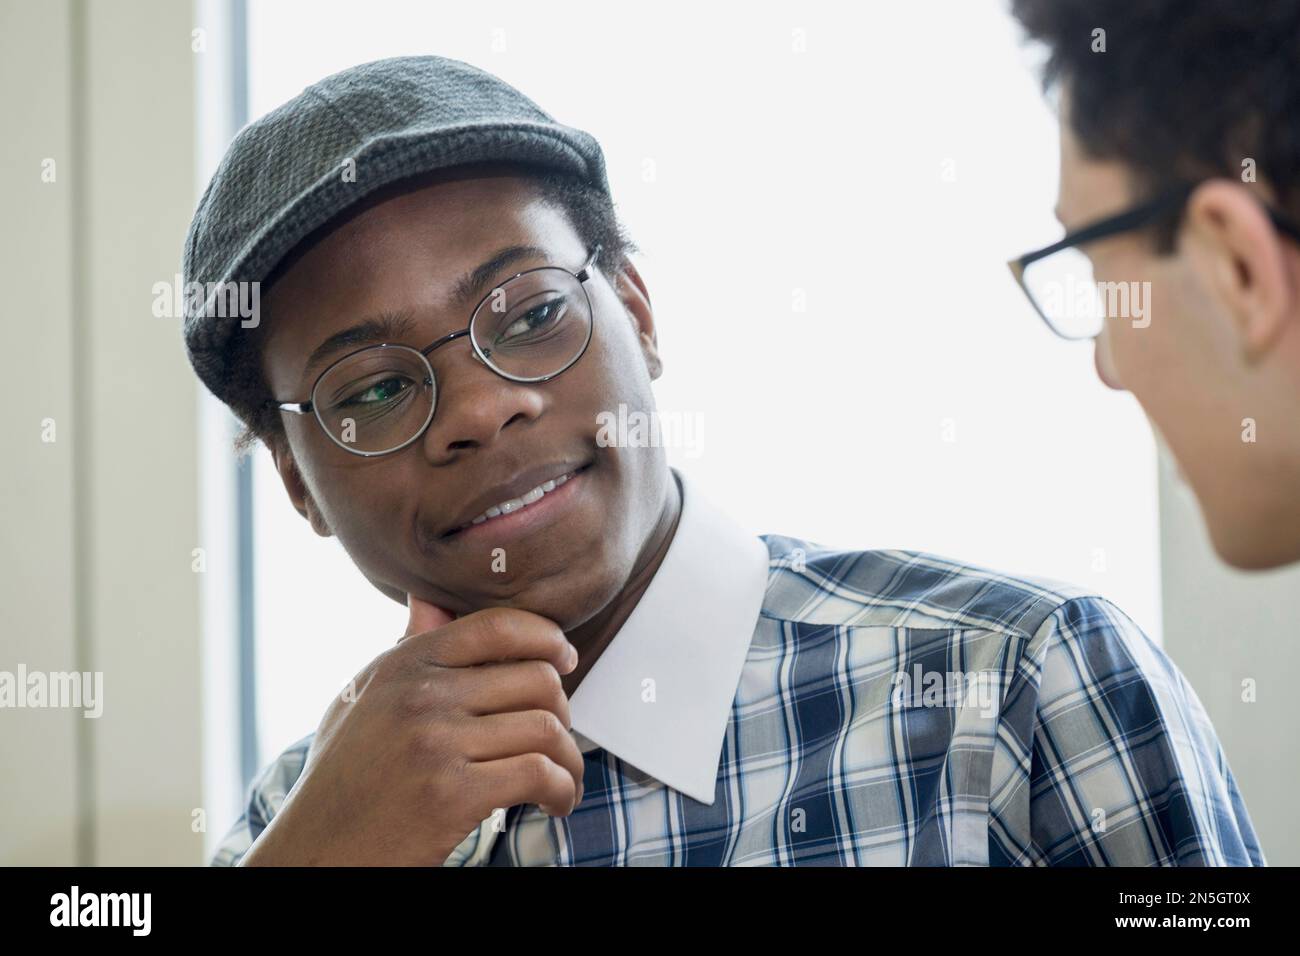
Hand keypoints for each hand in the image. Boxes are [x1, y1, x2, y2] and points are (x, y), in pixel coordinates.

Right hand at [239, 596, 583, 865]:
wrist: (315, 853)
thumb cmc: (343, 780)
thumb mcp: (362, 702)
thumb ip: (405, 651)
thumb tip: (431, 600)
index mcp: (403, 665)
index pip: (497, 626)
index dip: (546, 637)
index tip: (566, 659)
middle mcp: (420, 695)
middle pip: (536, 679)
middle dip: (562, 711)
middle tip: (556, 741)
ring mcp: (436, 742)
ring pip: (546, 728)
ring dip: (569, 760)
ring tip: (561, 780)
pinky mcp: (452, 793)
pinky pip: (539, 773)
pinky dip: (562, 791)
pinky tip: (555, 803)